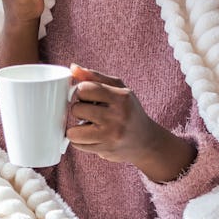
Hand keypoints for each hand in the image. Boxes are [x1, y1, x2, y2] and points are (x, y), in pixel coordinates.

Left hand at [67, 65, 195, 181]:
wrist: (146, 142)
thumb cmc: (129, 111)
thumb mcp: (118, 89)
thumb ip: (95, 77)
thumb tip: (72, 68)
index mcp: (121, 97)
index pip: (84, 88)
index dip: (82, 92)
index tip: (88, 96)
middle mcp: (117, 116)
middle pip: (76, 109)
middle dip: (79, 110)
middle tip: (90, 112)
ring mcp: (111, 135)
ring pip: (73, 131)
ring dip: (77, 129)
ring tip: (89, 125)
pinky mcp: (105, 150)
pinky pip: (77, 145)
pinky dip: (80, 141)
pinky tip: (92, 136)